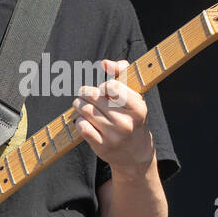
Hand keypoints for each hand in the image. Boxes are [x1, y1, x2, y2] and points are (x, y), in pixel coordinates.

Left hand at [73, 59, 154, 177]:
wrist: (135, 153)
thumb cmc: (132, 117)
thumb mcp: (134, 96)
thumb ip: (122, 73)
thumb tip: (105, 63)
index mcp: (138, 109)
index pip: (112, 87)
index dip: (104, 86)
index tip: (104, 90)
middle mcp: (126, 123)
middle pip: (94, 97)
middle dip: (85, 92)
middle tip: (83, 93)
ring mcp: (113, 136)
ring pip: (85, 111)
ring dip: (79, 104)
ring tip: (80, 104)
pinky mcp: (102, 147)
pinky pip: (82, 127)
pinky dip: (79, 121)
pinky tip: (83, 120)